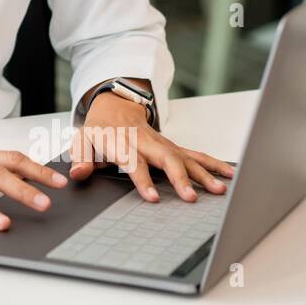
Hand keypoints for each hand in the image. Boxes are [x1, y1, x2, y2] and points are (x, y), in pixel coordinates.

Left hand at [71, 93, 234, 201]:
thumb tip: (77, 174)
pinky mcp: (172, 146)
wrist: (114, 106)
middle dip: (180, 178)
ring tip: (218, 190)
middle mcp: (145, 142)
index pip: (133, 162)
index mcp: (121, 142)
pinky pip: (194, 154)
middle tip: (190, 197)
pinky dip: (212, 163)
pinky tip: (228, 173)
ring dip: (203, 173)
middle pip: (165, 158)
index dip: (142, 179)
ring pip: (184, 156)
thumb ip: (80, 158)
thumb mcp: (81, 140)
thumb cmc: (99, 128)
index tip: (152, 198)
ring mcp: (161, 143)